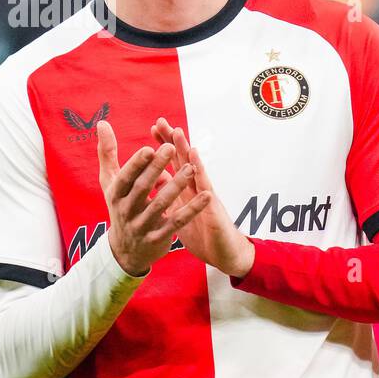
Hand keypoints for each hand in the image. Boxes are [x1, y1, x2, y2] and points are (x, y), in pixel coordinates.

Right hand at [97, 120, 209, 276]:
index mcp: (116, 194)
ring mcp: (143, 225)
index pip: (125, 177)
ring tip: (191, 168)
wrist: (125, 251)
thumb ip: (107, 153)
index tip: (150, 147)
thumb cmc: (120, 206)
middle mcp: (127, 209)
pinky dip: (192, 209)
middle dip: (156, 167)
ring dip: (176, 185)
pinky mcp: (159, 237)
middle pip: (142, 187)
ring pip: (161, 204)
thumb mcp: (110, 182)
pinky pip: (177, 222)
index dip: (137, 163)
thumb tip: (102, 122)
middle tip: (171, 147)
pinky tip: (208, 196)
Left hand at [150, 117, 254, 277]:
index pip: (174, 164)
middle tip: (160, 121)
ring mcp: (206, 196)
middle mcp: (197, 189)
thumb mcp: (182, 215)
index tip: (153, 129)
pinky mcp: (212, 208)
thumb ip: (172, 197)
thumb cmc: (205, 236)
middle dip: (171, 141)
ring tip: (177, 133)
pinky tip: (194, 158)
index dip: (163, 147)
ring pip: (194, 169)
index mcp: (187, 192)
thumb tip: (159, 182)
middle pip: (183, 160)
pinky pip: (205, 188)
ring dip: (186, 150)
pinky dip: (199, 171)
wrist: (225, 256)